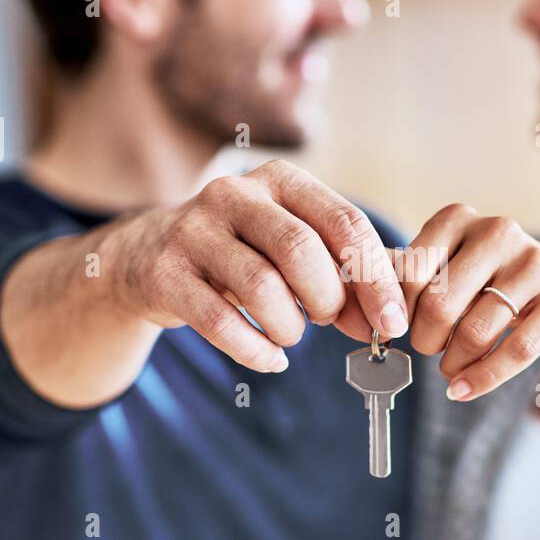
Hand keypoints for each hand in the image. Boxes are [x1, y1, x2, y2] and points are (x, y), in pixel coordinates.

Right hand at [107, 159, 408, 371]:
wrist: (148, 258)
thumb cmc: (242, 254)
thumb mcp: (293, 246)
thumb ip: (344, 274)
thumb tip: (389, 318)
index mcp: (280, 181)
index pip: (343, 222)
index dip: (375, 278)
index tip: (392, 322)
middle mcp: (234, 194)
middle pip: (300, 250)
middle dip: (328, 299)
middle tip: (330, 321)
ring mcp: (193, 231)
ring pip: (261, 286)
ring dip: (290, 327)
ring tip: (290, 335)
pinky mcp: (164, 273)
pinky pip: (220, 321)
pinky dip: (255, 350)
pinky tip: (270, 358)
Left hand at [397, 204, 539, 400]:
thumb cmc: (491, 277)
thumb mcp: (447, 263)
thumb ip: (403, 273)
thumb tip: (352, 287)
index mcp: (458, 219)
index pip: (409, 273)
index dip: (397, 312)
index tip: (398, 329)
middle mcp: (498, 232)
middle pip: (439, 305)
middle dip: (424, 340)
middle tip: (427, 349)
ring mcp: (535, 262)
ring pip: (475, 332)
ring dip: (452, 364)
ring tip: (450, 369)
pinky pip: (516, 351)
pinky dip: (483, 379)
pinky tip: (464, 390)